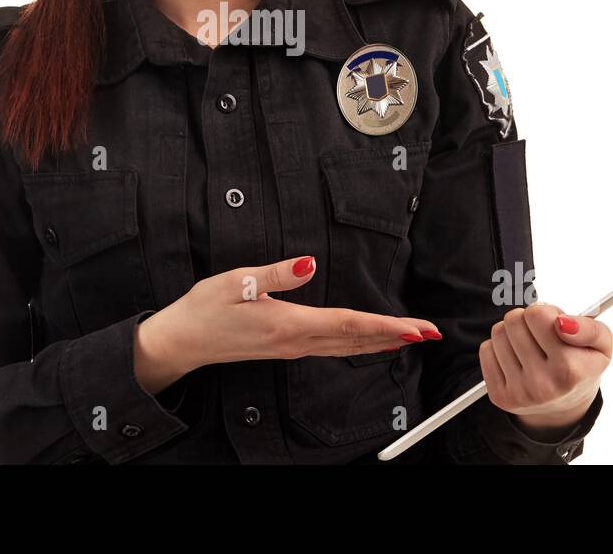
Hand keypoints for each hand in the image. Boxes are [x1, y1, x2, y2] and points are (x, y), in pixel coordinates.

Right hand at [136, 255, 441, 384]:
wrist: (182, 343)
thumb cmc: (204, 310)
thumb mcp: (235, 284)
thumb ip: (275, 274)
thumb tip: (308, 264)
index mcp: (287, 325)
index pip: (346, 324)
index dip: (384, 325)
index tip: (414, 329)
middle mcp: (295, 342)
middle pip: (355, 338)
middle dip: (395, 335)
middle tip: (431, 332)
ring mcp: (291, 348)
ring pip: (346, 345)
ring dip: (381, 340)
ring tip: (411, 335)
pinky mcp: (286, 347)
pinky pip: (332, 347)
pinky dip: (358, 342)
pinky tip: (369, 340)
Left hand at [479, 302, 611, 433]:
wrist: (565, 403)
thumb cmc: (582, 365)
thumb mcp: (601, 345)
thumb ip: (590, 329)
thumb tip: (561, 323)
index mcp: (570, 370)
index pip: (537, 314)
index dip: (546, 312)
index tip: (555, 325)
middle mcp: (543, 386)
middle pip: (514, 319)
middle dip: (528, 320)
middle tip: (541, 336)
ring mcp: (519, 393)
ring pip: (498, 332)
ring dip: (513, 333)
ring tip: (530, 348)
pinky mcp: (500, 396)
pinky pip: (486, 350)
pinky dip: (499, 349)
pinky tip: (516, 360)